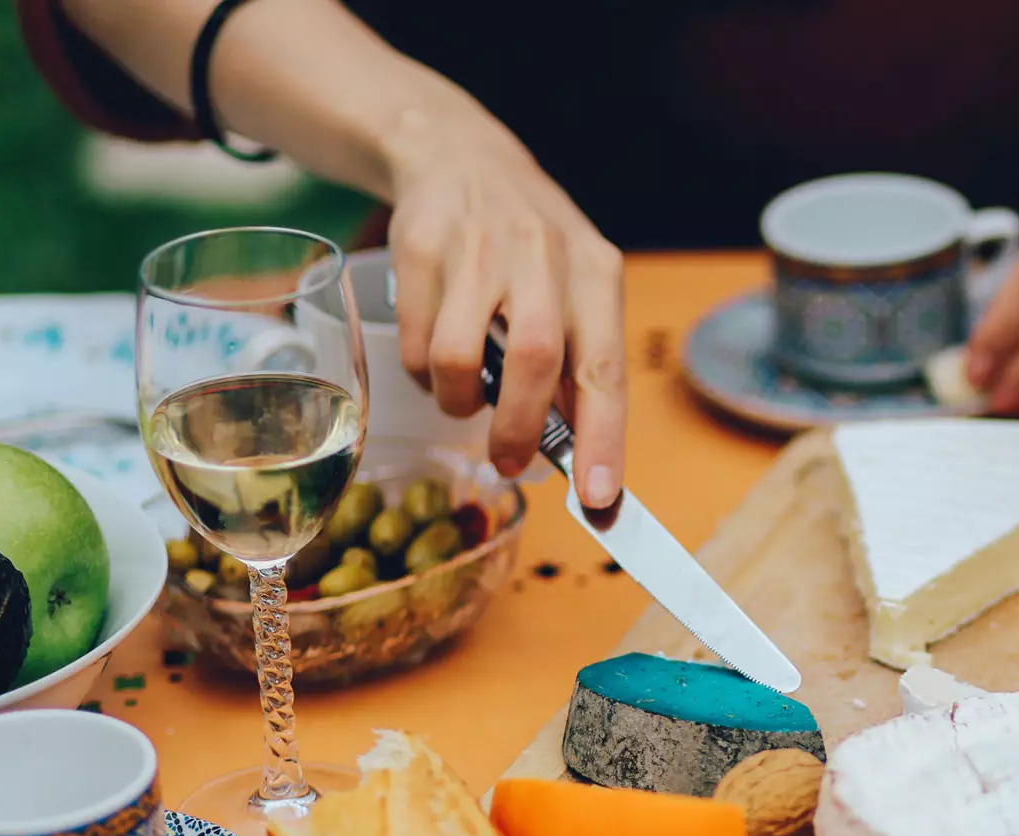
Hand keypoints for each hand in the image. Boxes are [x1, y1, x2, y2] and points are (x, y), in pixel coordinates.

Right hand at [384, 117, 626, 506]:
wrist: (457, 154)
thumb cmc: (529, 248)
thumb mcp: (575, 288)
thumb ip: (579, 361)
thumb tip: (580, 453)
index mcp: (596, 273)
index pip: (605, 368)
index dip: (603, 439)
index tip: (598, 498)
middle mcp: (542, 255)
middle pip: (535, 362)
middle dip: (519, 429)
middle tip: (507, 461)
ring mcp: (478, 248)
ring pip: (458, 359)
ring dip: (459, 400)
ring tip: (465, 395)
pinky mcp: (419, 247)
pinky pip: (414, 344)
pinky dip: (421, 372)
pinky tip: (435, 353)